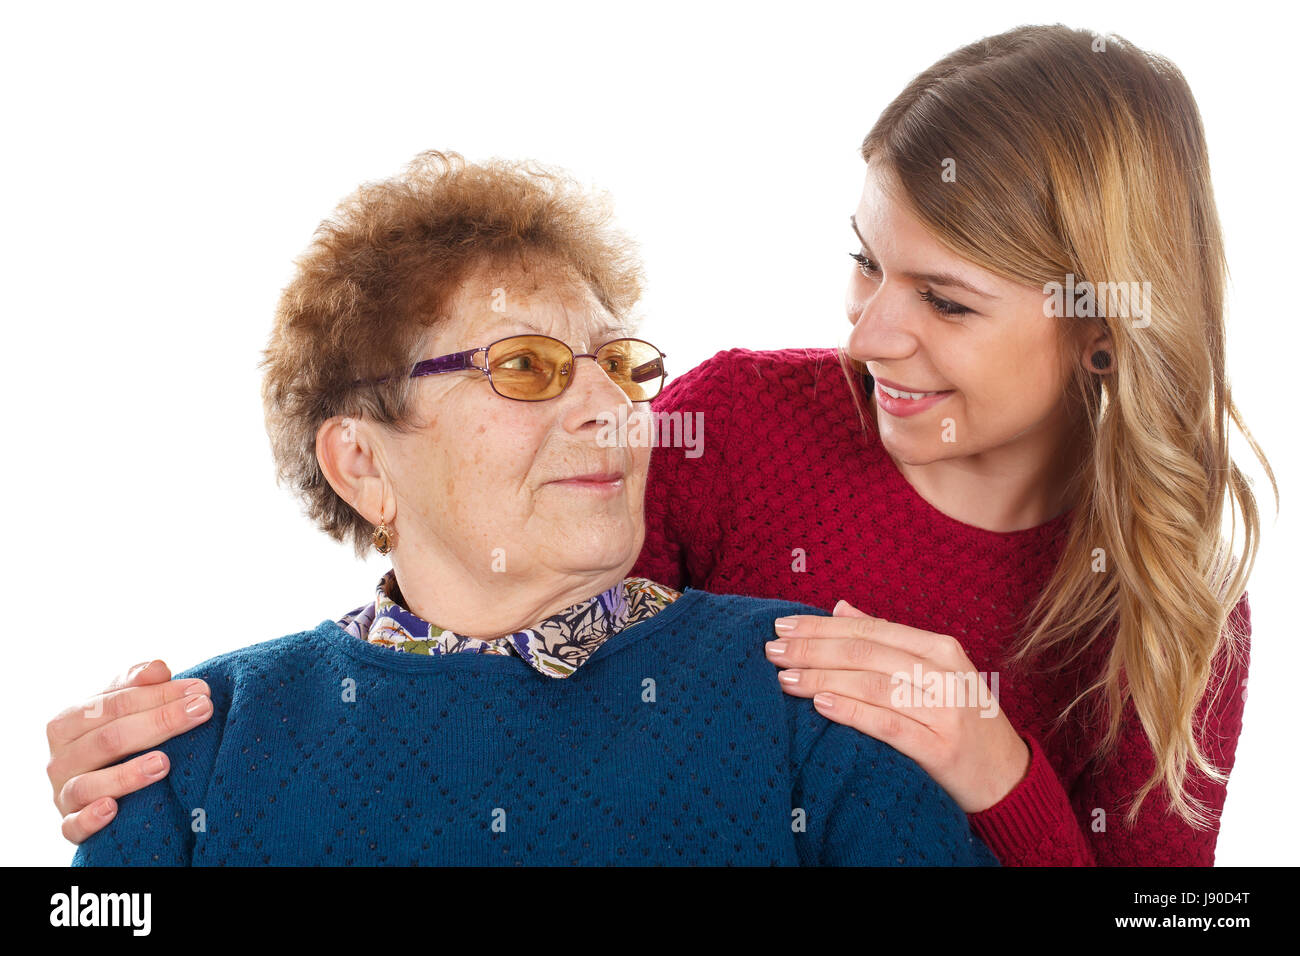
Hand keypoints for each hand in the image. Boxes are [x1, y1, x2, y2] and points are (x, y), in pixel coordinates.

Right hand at [47, 660, 211, 843]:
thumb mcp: (123, 708)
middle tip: (202, 711)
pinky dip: (90, 818)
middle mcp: (60, 758)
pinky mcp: (69, 826)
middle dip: (159, 722)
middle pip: (109, 739)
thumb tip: (159, 667)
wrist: (99, 788)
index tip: (200, 691)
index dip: (158, 695)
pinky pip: (73, 826)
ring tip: (165, 763)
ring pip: (89, 784)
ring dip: (127, 774)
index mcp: (68, 722)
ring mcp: (62, 794)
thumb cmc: (115, 739)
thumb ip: (137, 685)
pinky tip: (113, 808)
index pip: (115, 703)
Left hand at [765, 600, 1030, 812]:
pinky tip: (822, 705)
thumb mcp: (932, 671)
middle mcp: (944, 673)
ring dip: (822, 678)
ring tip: (785, 677)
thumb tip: (838, 608)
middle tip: (772, 650)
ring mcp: (945, 711)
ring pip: (872, 684)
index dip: (821, 626)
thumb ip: (886, 639)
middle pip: (865, 654)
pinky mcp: (941, 748)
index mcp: (939, 648)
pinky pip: (889, 724)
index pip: (869, 630)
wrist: (1007, 776)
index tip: (782, 626)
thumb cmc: (959, 719)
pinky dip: (853, 712)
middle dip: (813, 649)